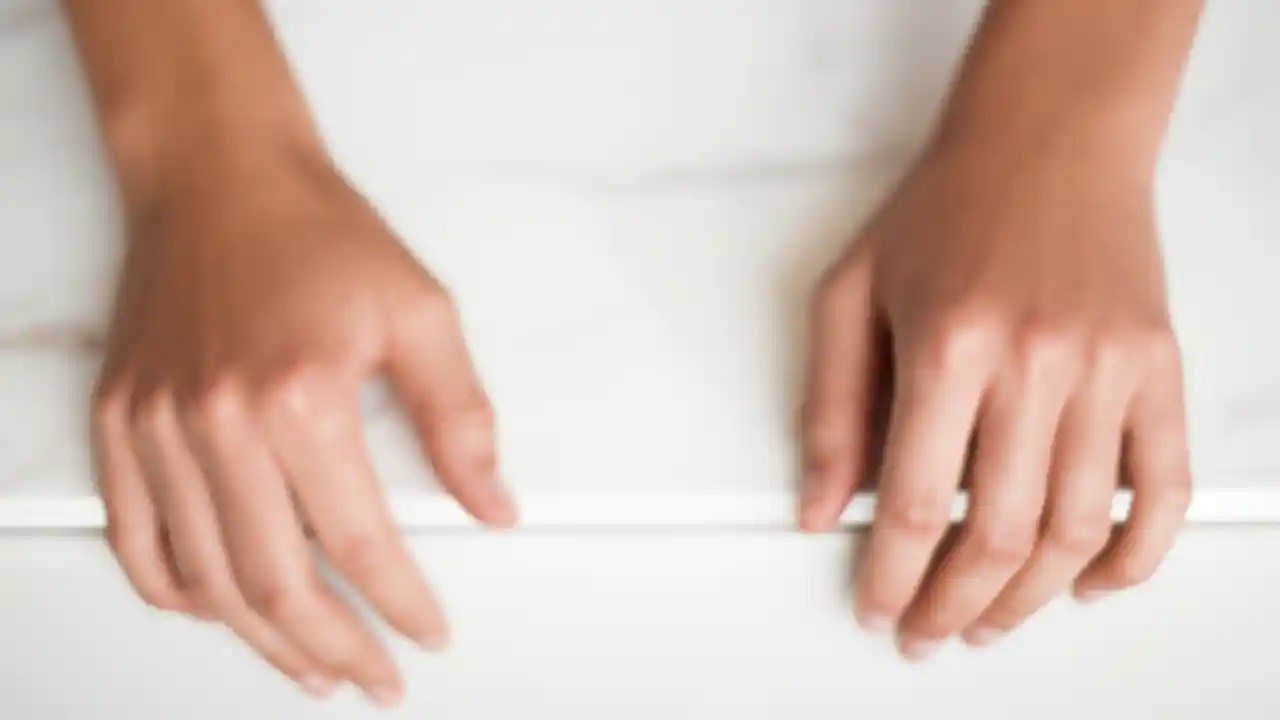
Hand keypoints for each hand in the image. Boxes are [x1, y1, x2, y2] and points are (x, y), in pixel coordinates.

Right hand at [91, 147, 514, 703]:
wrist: (221, 177)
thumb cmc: (316, 232)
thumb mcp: (420, 312)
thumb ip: (460, 418)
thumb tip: (491, 501)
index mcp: (299, 398)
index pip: (358, 545)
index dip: (399, 603)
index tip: (426, 631)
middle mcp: (216, 422)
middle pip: (277, 583)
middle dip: (337, 647)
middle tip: (374, 677)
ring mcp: (155, 427)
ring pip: (206, 579)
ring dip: (264, 639)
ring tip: (312, 667)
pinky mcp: (120, 420)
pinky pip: (137, 539)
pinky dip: (177, 591)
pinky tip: (219, 610)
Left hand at [800, 140, 1191, 656]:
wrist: (1046, 137)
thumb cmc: (944, 208)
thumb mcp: (850, 295)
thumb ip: (830, 408)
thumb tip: (820, 507)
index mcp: (949, 345)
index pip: (915, 505)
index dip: (892, 578)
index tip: (879, 608)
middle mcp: (1036, 362)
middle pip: (997, 537)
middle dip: (953, 605)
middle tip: (929, 630)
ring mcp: (1109, 369)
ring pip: (1077, 530)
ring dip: (1029, 599)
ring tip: (990, 620)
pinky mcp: (1156, 368)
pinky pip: (1163, 489)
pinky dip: (1133, 555)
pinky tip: (1093, 584)